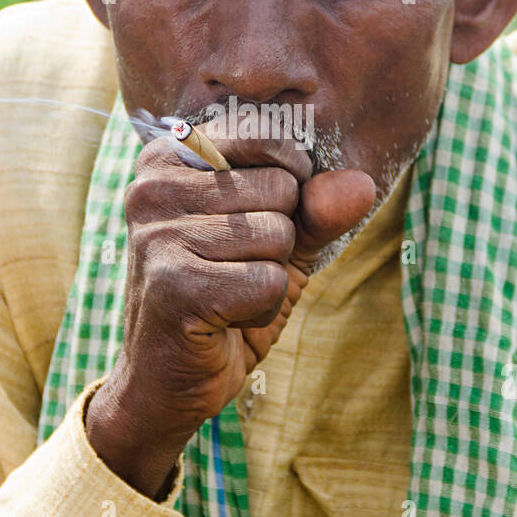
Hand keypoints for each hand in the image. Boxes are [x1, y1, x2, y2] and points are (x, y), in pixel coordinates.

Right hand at [84, 114, 375, 498]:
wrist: (167, 379)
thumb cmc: (222, 296)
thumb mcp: (278, 242)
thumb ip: (318, 208)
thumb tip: (361, 184)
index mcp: (171, 155)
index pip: (269, 137)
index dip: (289, 183)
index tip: (258, 216)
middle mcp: (155, 186)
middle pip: (280, 188)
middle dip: (279, 237)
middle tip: (234, 267)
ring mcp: (159, 235)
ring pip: (277, 235)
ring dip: (270, 275)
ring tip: (228, 292)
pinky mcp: (174, 285)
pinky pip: (268, 284)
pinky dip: (262, 309)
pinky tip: (225, 319)